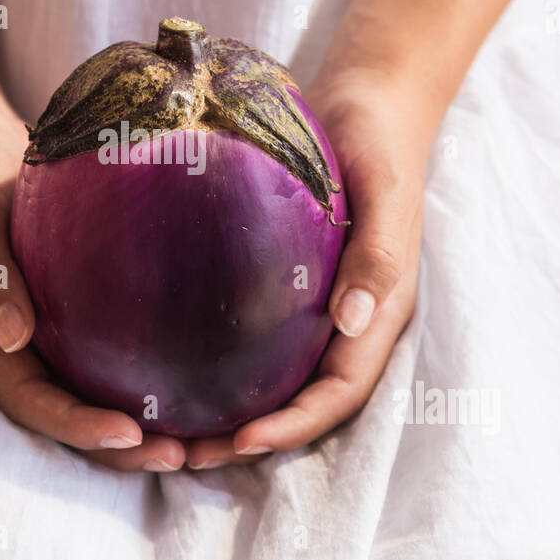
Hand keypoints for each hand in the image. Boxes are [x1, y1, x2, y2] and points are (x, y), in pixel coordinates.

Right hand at [0, 103, 187, 471]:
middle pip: (69, 417)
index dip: (79, 427)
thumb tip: (14, 338)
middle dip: (121, 447)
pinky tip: (197, 383)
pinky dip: (144, 381)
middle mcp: (16, 352)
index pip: (33, 403)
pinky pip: (106, 359)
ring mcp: (44, 338)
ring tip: (199, 444)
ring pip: (91, 397)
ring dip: (139, 429)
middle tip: (183, 457)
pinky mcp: (69, 317)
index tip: (130, 434)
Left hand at [183, 67, 439, 469]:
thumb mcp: (385, 190)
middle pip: (305, 400)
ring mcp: (321, 302)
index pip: (339, 391)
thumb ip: (378, 255)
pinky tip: (174, 363)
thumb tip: (350, 322)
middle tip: (190, 456)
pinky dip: (225, 362)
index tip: (241, 441)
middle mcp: (350, 319)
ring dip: (235, 410)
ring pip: (280, 376)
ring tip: (175, 430)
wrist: (368, 102)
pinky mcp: (291, 281)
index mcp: (379, 311)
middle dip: (255, 436)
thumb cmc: (378, 143)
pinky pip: (261, 335)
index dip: (295, 425)